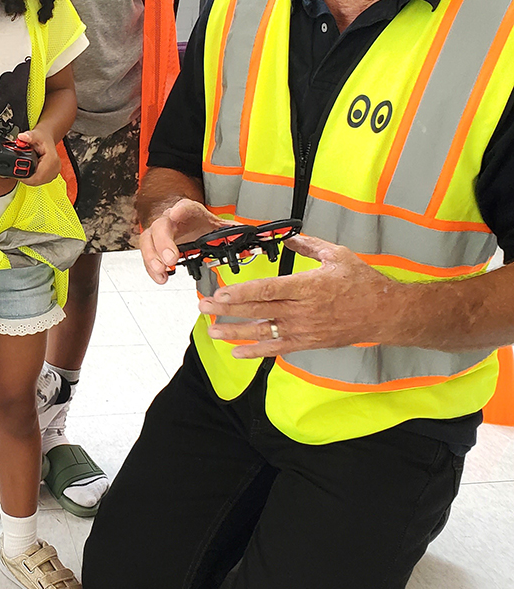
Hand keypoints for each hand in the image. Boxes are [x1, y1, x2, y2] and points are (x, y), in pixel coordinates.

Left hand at [14, 127, 59, 185]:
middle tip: (18, 172)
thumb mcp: (35, 134)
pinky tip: (30, 171)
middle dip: (26, 178)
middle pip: (37, 181)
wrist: (47, 138)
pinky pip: (41, 180)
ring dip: (30, 179)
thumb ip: (28, 136)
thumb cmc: (42, 138)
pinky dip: (33, 178)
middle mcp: (55, 167)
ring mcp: (54, 172)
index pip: (38, 176)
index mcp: (52, 159)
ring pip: (39, 182)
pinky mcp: (52, 174)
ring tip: (24, 170)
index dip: (26, 177)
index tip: (17, 173)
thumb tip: (22, 137)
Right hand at [140, 198, 228, 283]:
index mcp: (190, 212)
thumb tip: (257, 237)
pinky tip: (161, 277)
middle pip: (161, 225)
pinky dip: (151, 268)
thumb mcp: (221, 228)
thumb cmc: (202, 225)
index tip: (175, 214)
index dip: (179, 210)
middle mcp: (171, 219)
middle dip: (164, 242)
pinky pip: (147, 255)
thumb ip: (236, 232)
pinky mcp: (154, 245)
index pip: (185, 207)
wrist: (190, 224)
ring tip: (161, 269)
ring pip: (148, 239)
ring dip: (152, 256)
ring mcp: (160, 232)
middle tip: (171, 258)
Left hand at [199, 234, 399, 357]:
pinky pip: (277, 349)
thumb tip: (290, 236)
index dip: (241, 293)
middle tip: (204, 307)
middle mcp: (303, 310)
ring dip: (235, 332)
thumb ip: (309, 246)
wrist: (385, 314)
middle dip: (228, 310)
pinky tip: (237, 352)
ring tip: (212, 330)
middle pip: (258, 310)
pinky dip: (255, 351)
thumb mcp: (337, 256)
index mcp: (308, 286)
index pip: (267, 290)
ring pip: (263, 332)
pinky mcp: (308, 343)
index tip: (220, 293)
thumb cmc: (364, 284)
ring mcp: (304, 330)